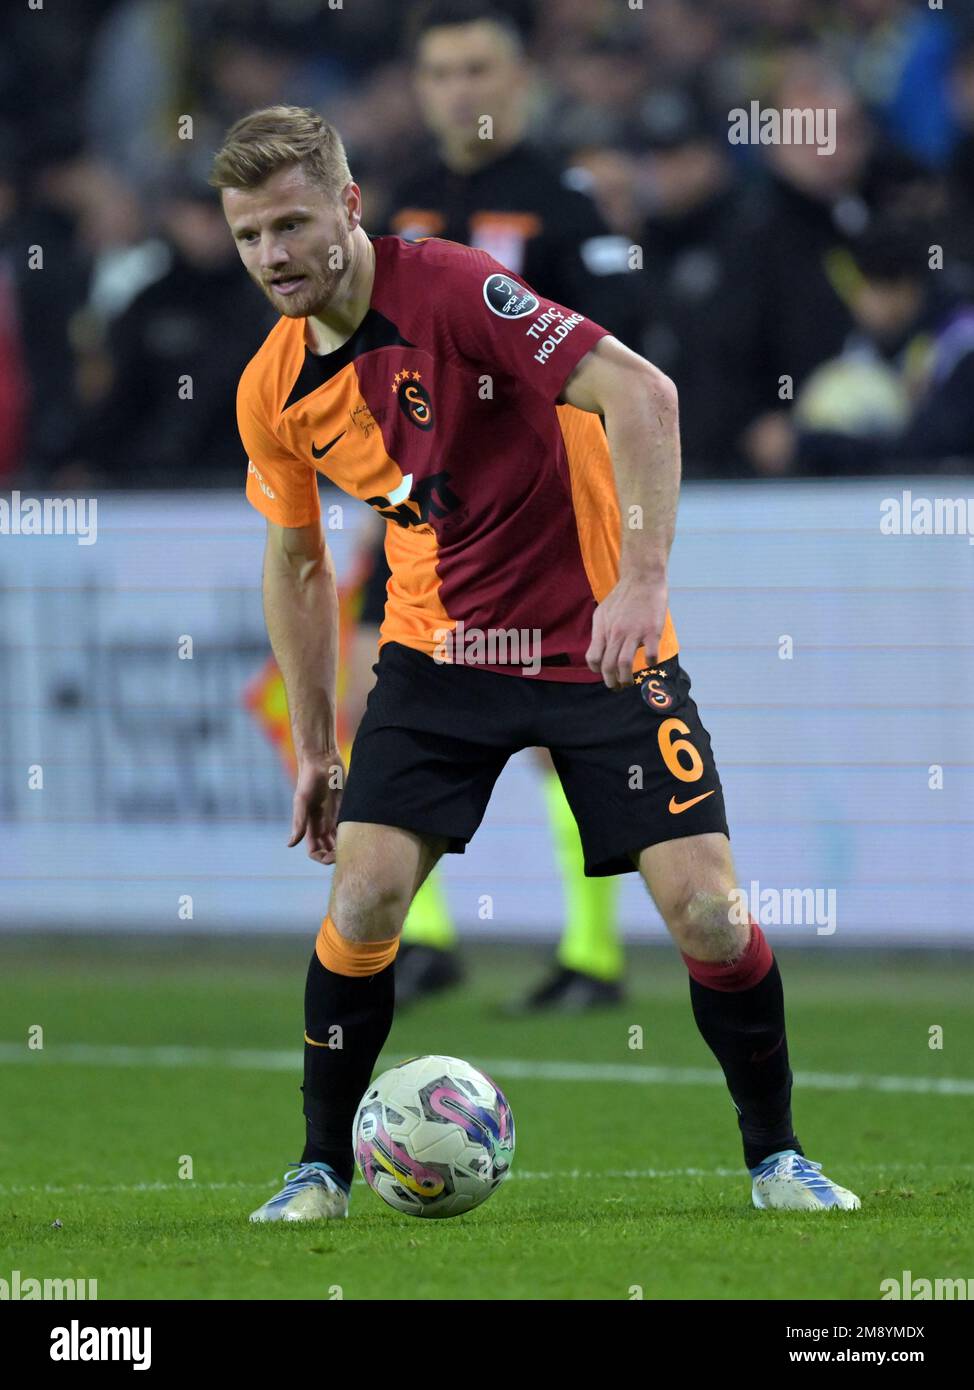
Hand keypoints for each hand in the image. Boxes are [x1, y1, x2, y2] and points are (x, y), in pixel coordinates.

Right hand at [288, 753, 345, 864]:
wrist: (321, 760)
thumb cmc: (310, 778)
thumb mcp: (303, 800)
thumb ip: (299, 822)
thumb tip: (290, 844)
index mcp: (310, 826)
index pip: (314, 851)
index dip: (322, 858)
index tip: (333, 856)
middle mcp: (320, 824)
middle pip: (326, 849)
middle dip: (334, 855)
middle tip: (348, 853)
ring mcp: (331, 817)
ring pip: (337, 840)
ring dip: (343, 846)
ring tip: (355, 846)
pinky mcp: (342, 808)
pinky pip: (345, 826)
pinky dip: (351, 834)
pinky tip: (360, 835)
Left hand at [586, 569, 666, 689]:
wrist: (642, 578)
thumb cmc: (623, 596)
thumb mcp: (603, 612)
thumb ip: (601, 632)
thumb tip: (601, 650)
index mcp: (603, 629)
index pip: (593, 658)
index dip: (597, 670)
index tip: (605, 674)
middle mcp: (616, 632)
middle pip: (608, 665)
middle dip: (611, 681)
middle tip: (617, 687)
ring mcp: (634, 632)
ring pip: (625, 664)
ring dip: (626, 679)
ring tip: (629, 683)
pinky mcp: (652, 630)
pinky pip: (650, 654)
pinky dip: (650, 663)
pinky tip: (650, 663)